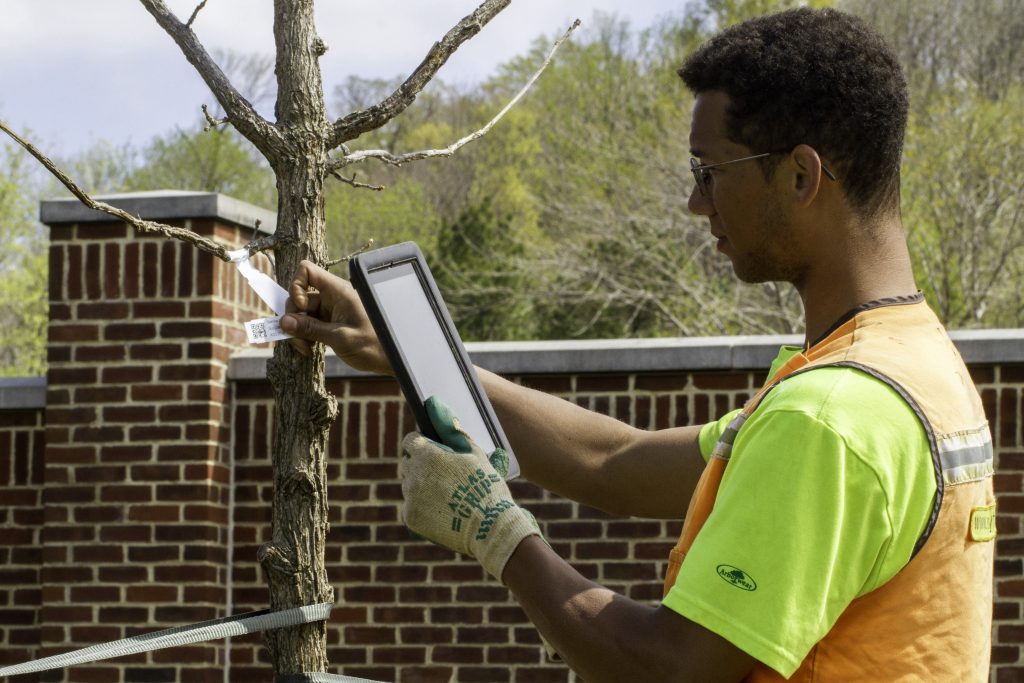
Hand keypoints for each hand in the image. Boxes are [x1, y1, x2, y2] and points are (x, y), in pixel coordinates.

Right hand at [280, 260, 390, 374]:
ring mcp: (329, 310)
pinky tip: (309, 349)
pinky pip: (307, 324)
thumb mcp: (339, 338)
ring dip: (297, 331)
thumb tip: (284, 322)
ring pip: (300, 313)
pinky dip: (304, 336)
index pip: (307, 270)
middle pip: (298, 296)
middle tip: (298, 340)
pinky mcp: (328, 323)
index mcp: (338, 291)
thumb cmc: (372, 345)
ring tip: (306, 349)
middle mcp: (332, 297)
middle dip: (293, 317)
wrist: (387, 358)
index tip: (301, 307)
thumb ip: (311, 329)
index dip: (296, 286)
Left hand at [400, 397, 540, 581]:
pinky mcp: (410, 518)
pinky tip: (443, 510)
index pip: (411, 440)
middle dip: (424, 465)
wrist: (491, 529)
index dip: (425, 444)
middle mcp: (413, 475)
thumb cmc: (486, 486)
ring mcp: (410, 498)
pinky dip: (422, 507)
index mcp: (427, 455)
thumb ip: (450, 427)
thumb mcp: (473, 452)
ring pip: (409, 485)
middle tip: (448, 476)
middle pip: (409, 462)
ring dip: (423, 486)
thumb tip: (433, 402)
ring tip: (449, 495)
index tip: (439, 453)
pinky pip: (410, 506)